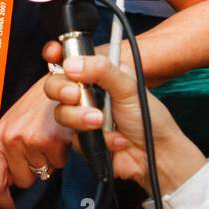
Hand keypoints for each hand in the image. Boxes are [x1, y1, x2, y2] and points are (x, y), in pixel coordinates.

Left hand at [0, 69, 74, 208]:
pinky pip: (59, 163)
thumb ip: (7, 153)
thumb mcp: (14, 125)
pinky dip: (62, 153)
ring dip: (49, 160)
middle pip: (23, 181)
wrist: (61, 84)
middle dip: (34, 171)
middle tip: (40, 149)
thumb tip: (8, 183)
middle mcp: (9, 139)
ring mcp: (29, 140)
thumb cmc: (38, 105)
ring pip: (43, 173)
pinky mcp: (49, 140)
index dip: (3, 200)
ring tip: (50, 137)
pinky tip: (60, 135)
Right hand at [41, 42, 204, 195]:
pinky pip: (74, 137)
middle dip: (62, 90)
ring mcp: (83, 115)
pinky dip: (97, 139)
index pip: (71, 59)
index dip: (57, 56)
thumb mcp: (128, 87)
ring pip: (61, 113)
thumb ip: (101, 70)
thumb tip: (72, 64)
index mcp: (100, 73)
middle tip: (75, 95)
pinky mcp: (83, 139)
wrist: (155, 154)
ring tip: (101, 122)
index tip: (53, 54)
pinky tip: (115, 139)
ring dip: (80, 117)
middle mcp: (89, 92)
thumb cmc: (149, 118)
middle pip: (56, 85)